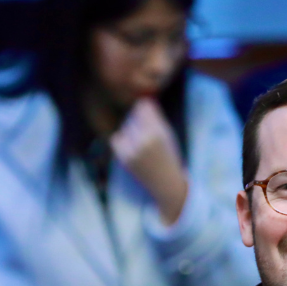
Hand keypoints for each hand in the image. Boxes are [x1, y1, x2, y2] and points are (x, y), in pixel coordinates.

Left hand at [110, 98, 189, 224]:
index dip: (143, 107)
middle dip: (137, 121)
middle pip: (133, 117)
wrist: (166, 184)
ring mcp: (133, 150)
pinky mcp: (124, 159)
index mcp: (159, 132)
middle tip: (145, 131)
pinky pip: (117, 138)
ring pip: (125, 128)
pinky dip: (122, 140)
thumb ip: (155, 117)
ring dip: (130, 131)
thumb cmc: (169, 157)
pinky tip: (131, 146)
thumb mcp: (168, 135)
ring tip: (140, 141)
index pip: (143, 108)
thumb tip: (142, 101)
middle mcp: (145, 140)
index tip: (145, 109)